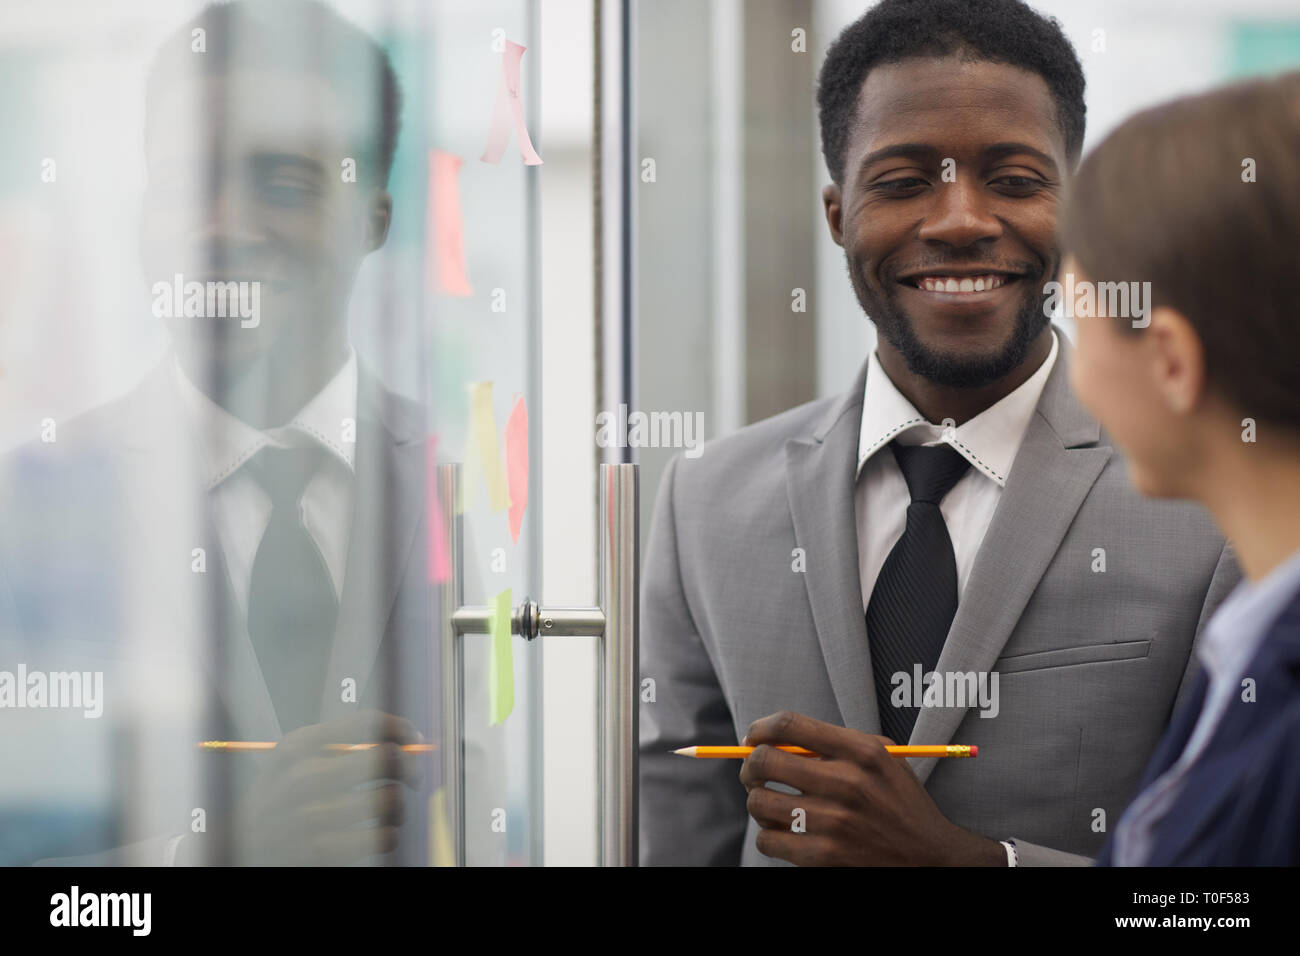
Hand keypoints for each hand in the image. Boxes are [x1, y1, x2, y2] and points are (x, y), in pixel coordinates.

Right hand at [231, 710, 421, 864]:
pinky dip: (390, 835)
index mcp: (298, 745)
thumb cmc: (280, 799)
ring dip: (400, 806)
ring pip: (389, 799)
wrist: (238, 846)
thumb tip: (406, 741)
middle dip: (410, 767)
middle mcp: (303, 776)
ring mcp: (309, 815)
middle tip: (413, 778)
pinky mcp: (319, 851)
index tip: (414, 738)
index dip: (400, 728)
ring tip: (393, 810)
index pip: (366, 722)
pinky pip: (382, 837)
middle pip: (385, 757)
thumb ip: (340, 745)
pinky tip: (380, 834)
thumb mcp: (294, 761)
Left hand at [740, 711, 1003, 865]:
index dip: (760, 728)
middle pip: (765, 761)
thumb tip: (772, 738)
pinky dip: (768, 835)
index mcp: (861, 751)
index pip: (789, 725)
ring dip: (757, 802)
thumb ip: (835, 741)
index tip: (752, 737)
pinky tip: (784, 831)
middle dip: (749, 765)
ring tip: (771, 803)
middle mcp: (847, 783)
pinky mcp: (824, 856)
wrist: (929, 855)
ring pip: (759, 802)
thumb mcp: (882, 756)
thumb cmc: (897, 799)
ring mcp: (834, 822)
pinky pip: (767, 840)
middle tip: (754, 772)